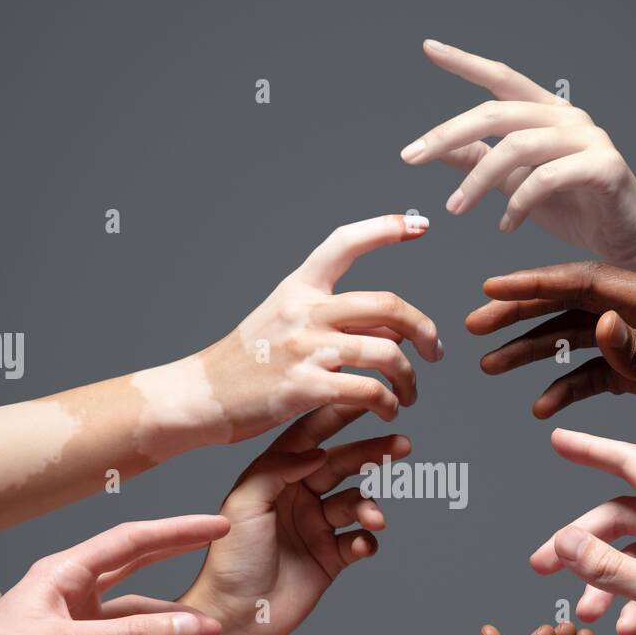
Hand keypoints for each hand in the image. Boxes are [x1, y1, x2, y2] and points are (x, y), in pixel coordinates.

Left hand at [0, 517, 227, 634]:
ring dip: (173, 628)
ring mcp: (78, 631)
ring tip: (210, 634)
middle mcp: (73, 596)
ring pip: (138, 621)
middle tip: (220, 550)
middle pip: (139, 569)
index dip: (177, 531)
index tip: (216, 526)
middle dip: (181, 561)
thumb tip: (187, 624)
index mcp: (63, 574)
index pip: (132, 541)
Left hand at [181, 404, 411, 634]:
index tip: (366, 399)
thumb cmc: (230, 560)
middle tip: (401, 444)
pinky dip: (366, 539)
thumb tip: (317, 450)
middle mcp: (298, 497)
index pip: (311, 438)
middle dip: (371, 454)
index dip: (338, 417)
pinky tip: (361, 544)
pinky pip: (360, 541)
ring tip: (372, 517)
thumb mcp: (245, 503)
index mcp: (275, 477)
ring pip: (356, 503)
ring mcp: (316, 527)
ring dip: (369, 506)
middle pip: (342, 465)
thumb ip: (278, 469)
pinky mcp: (331, 558)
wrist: (237, 616)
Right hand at [200, 214, 441, 439]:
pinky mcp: (303, 387)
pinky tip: (388, 410)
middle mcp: (304, 311)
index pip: (345, 243)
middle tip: (435, 351)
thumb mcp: (285, 323)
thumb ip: (336, 320)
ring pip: (386, 353)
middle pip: (387, 305)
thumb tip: (392, 330)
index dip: (386, 229)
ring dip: (410, 378)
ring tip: (409, 394)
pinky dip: (387, 403)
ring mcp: (304, 349)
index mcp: (299, 287)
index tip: (420, 223)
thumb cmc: (247, 363)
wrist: (200, 394)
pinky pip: (367, 391)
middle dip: (424, 329)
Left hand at [402, 40, 635, 270]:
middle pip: (498, 111)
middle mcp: (568, 117)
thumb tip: (437, 149)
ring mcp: (589, 139)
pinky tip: (505, 225)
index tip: (430, 48)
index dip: (465, 62)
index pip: (502, 78)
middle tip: (411, 157)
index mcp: (547, 113)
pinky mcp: (605, 167)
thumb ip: (480, 163)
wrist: (627, 245)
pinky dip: (519, 202)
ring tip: (455, 209)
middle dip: (448, 132)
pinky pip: (549, 177)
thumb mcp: (515, 184)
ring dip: (478, 179)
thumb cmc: (575, 210)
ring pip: (518, 146)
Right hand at [467, 262, 635, 453]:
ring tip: (491, 367)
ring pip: (576, 340)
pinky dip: (567, 388)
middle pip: (570, 306)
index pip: (584, 283)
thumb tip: (598, 321)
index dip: (533, 283)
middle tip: (474, 327)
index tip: (490, 288)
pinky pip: (595, 376)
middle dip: (520, 315)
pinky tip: (542, 406)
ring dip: (534, 353)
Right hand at [530, 430, 635, 634]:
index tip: (557, 440)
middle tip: (541, 567)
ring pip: (632, 554)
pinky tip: (625, 628)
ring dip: (604, 581)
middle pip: (620, 517)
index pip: (630, 463)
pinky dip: (632, 602)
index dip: (590, 450)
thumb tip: (562, 543)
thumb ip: (609, 568)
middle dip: (580, 544)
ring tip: (586, 612)